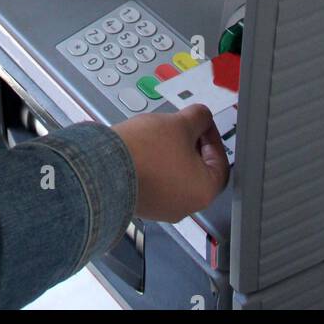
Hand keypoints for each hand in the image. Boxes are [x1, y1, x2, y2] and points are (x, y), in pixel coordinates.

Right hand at [111, 103, 228, 220]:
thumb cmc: (144, 153)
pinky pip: (157, 182)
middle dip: (191, 144)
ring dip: (172, 154)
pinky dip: (156, 165)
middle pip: (198, 170)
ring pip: (176, 176)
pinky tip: (146, 149)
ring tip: (160, 135)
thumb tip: (202, 116)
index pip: (220, 161)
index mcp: (203, 190)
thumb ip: (199, 117)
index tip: (202, 123)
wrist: (103, 169)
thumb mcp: (179, 123)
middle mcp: (186, 205)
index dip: (212, 136)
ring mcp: (163, 207)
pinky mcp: (144, 204)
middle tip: (182, 126)